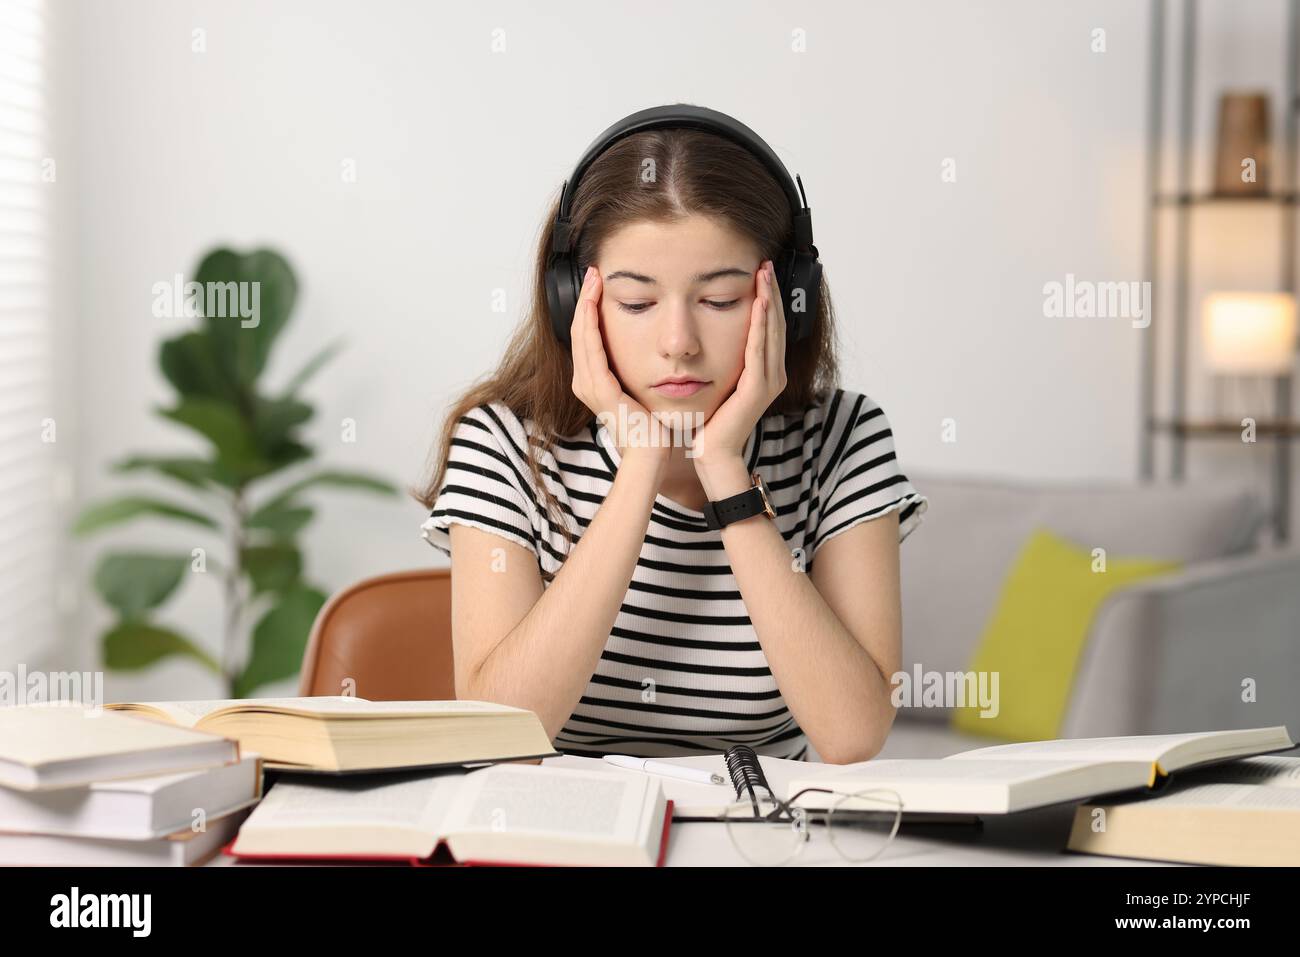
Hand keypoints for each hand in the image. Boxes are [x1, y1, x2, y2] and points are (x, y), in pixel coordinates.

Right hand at [569, 266, 671, 464]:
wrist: (653, 453)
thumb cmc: (652, 426)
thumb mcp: (640, 389)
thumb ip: (636, 369)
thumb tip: (647, 349)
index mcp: (593, 382)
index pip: (587, 336)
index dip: (589, 307)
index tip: (599, 282)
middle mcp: (585, 382)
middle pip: (580, 331)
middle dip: (585, 299)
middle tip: (593, 271)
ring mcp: (590, 386)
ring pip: (582, 334)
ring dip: (586, 304)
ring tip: (593, 278)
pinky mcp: (600, 389)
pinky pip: (591, 348)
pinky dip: (591, 322)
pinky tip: (594, 303)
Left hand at [691, 259, 787, 470]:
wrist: (712, 453)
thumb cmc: (710, 421)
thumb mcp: (720, 380)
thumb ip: (724, 358)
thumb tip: (710, 331)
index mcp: (766, 371)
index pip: (769, 326)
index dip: (768, 297)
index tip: (761, 270)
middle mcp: (773, 374)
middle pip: (775, 324)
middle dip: (771, 292)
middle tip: (766, 263)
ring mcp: (768, 382)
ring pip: (770, 333)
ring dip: (769, 301)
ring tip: (765, 275)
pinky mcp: (757, 390)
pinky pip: (759, 351)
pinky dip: (760, 326)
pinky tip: (759, 304)